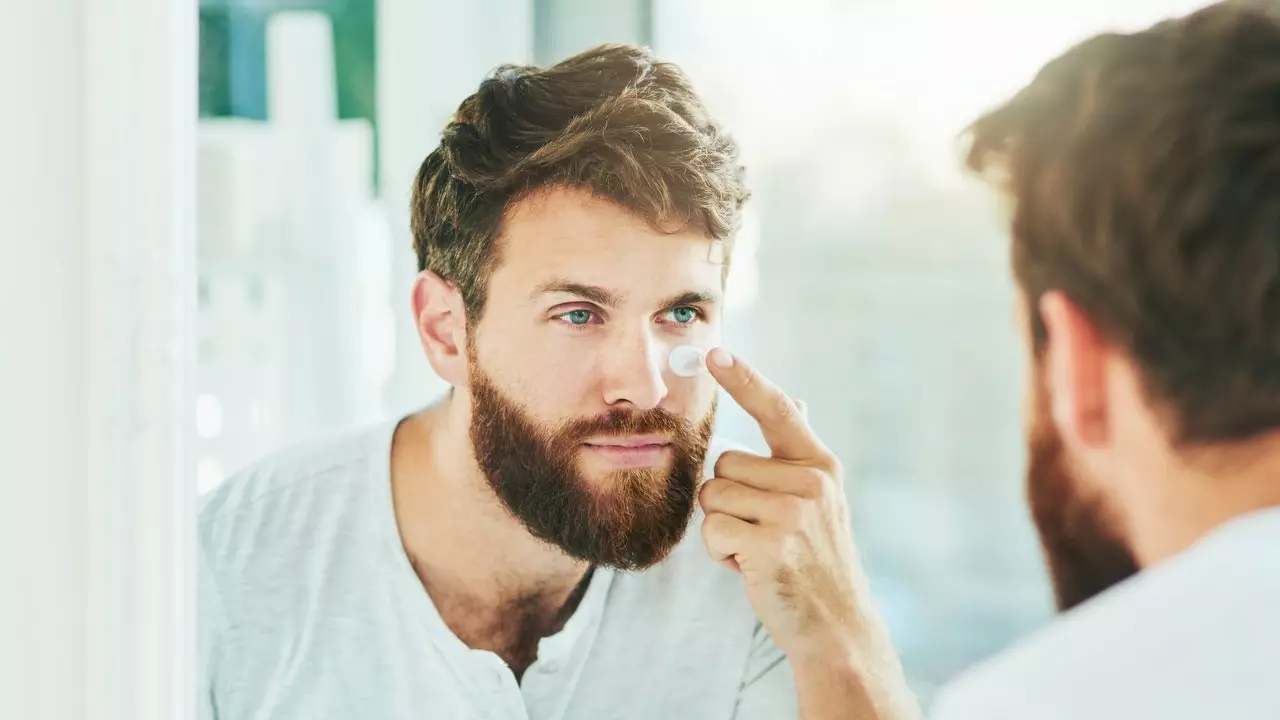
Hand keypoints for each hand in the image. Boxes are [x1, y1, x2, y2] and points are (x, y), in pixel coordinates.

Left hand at [699, 347, 864, 660]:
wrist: (835, 625)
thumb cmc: (816, 561)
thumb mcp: (819, 501)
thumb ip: (797, 457)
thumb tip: (796, 401)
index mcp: (819, 466)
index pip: (776, 410)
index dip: (743, 379)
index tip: (715, 352)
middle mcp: (810, 482)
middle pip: (723, 464)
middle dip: (729, 500)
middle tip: (763, 534)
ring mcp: (791, 513)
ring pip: (712, 497)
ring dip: (723, 528)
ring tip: (759, 551)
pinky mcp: (769, 543)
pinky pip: (711, 530)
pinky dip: (721, 554)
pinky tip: (752, 569)